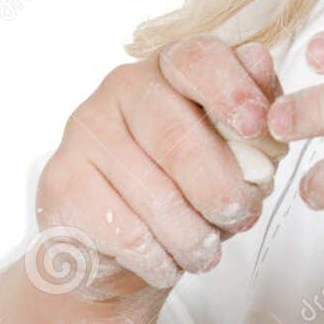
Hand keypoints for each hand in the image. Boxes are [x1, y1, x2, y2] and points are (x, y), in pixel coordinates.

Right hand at [34, 38, 283, 300]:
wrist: (118, 243)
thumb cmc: (190, 183)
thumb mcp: (237, 147)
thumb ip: (256, 112)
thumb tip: (262, 72)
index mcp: (170, 68)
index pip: (198, 60)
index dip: (233, 90)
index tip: (256, 126)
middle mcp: (122, 87)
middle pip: (180, 138)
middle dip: (222, 191)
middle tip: (240, 216)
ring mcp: (86, 131)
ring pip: (156, 196)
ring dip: (194, 236)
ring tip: (206, 252)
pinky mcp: (62, 182)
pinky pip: (125, 233)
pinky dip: (160, 259)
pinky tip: (168, 263)